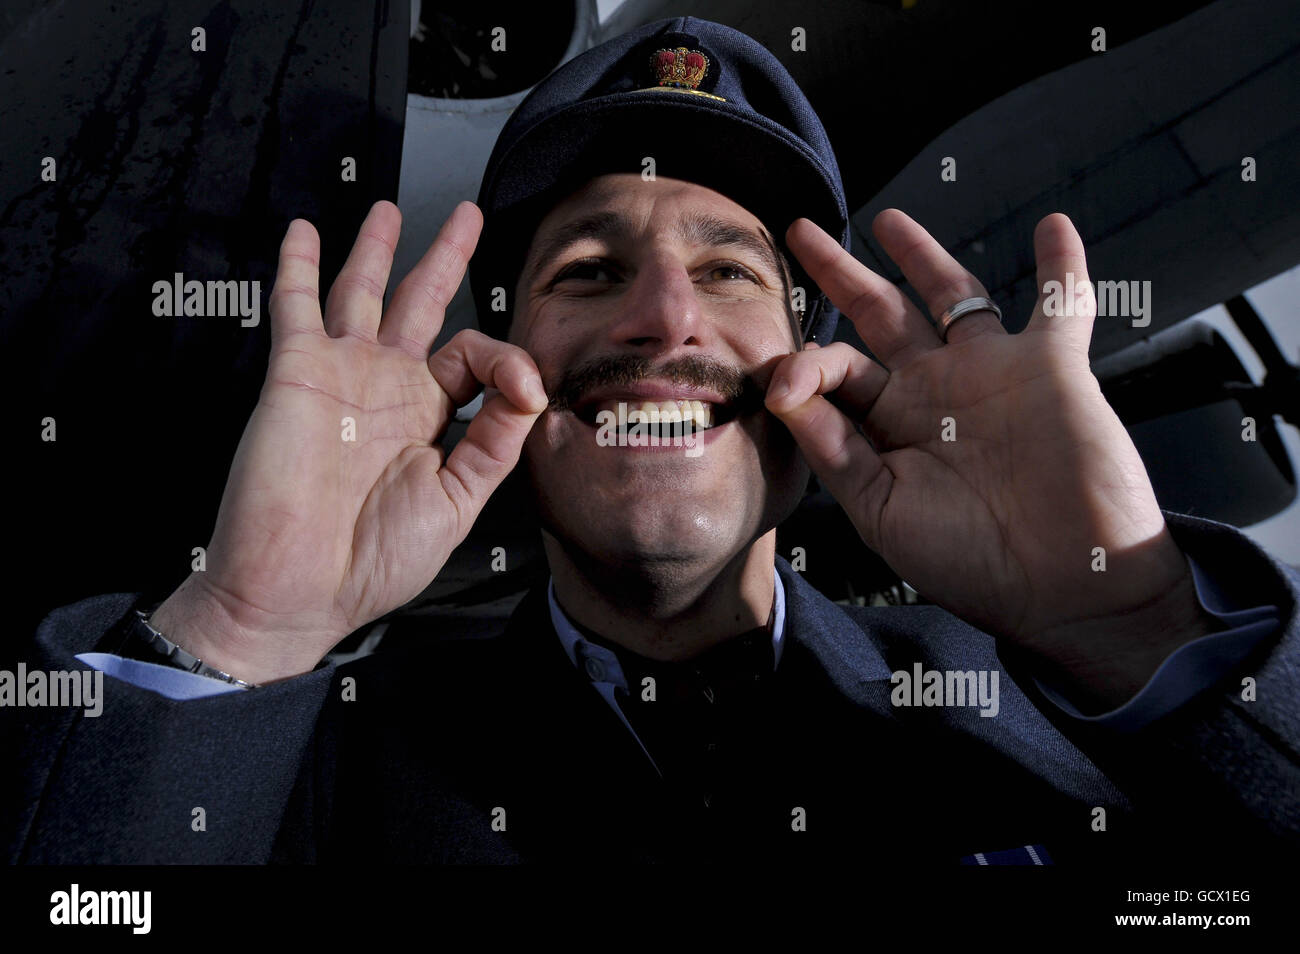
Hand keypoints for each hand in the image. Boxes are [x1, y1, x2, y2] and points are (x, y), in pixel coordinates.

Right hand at [151, 201, 546, 682]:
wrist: (298, 588)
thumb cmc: (373, 561)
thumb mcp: (457, 501)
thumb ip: (494, 441)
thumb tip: (532, 388)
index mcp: (429, 418)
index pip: (475, 357)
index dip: (507, 361)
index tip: (526, 388)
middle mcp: (388, 389)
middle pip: (423, 304)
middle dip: (445, 257)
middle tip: (467, 216)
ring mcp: (341, 375)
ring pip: (362, 292)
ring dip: (374, 249)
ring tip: (388, 208)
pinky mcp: (296, 372)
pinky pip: (298, 306)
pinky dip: (300, 268)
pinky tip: (304, 233)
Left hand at [767, 210, 1213, 705]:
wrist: (1064, 586)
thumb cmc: (968, 560)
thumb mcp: (880, 509)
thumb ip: (833, 448)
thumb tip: (779, 391)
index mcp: (890, 426)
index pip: (836, 369)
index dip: (803, 365)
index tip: (779, 383)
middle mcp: (936, 391)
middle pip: (880, 315)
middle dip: (841, 274)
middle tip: (802, 231)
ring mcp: (993, 372)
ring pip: (954, 296)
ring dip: (923, 255)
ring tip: (888, 219)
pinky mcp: (1052, 366)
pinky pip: (1062, 304)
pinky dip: (1062, 266)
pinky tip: (1053, 224)